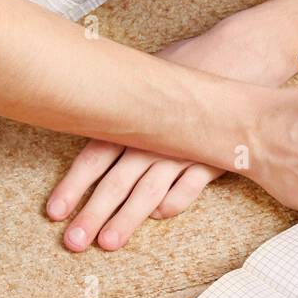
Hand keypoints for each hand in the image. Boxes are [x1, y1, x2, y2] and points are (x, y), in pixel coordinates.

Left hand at [46, 29, 238, 251]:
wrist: (243, 54)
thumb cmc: (195, 60)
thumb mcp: (151, 71)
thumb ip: (125, 95)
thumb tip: (95, 102)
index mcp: (134, 116)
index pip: (94, 157)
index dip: (72, 186)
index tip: (54, 211)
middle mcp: (154, 136)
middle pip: (116, 181)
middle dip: (92, 214)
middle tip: (72, 241)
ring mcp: (183, 148)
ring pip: (149, 191)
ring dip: (126, 219)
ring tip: (107, 243)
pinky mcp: (212, 156)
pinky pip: (189, 187)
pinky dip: (172, 204)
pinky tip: (157, 216)